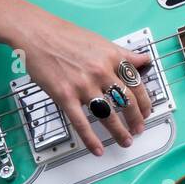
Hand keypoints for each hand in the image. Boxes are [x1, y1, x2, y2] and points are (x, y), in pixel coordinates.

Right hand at [17, 13, 153, 156]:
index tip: (147, 111)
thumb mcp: (101, 41)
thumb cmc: (66, 35)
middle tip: (139, 129)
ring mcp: (83, 85)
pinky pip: (81, 123)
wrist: (37, 34)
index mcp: (112, 57)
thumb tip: (143, 60)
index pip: (136, 83)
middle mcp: (101, 72)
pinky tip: (97, 149)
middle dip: (136, 119)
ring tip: (126, 141)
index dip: (144, 101)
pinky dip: (91, 140)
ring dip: (119, 132)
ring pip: (108, 115)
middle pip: (126, 101)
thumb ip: (123, 54)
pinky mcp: (64, 96)